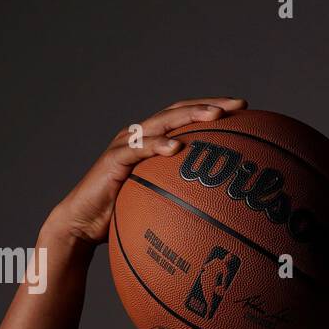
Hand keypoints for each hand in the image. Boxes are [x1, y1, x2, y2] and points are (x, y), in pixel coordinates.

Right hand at [44, 97, 247, 245]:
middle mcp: (141, 136)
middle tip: (240, 105)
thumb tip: (222, 213)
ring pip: (162, 122)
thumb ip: (184, 198)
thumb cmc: (124, 216)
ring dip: (190, 116)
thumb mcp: (160, 203)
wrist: (83, 224)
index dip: (213, 110)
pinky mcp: (113, 159)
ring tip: (215, 115)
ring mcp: (126, 144)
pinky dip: (157, 145)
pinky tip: (176, 147)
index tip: (245, 110)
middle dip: (210, 105)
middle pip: (179, 111)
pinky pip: (138, 149)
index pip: (186, 118)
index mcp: (153, 142)